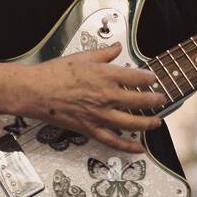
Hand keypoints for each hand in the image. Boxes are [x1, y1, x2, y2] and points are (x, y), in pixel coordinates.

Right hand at [0, 43, 166, 153]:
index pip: (137, 78)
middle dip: (155, 100)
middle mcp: (106, 96)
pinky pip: (113, 141)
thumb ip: (103, 53)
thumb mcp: (81, 56)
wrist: (34, 91)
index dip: (150, 78)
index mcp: (105, 75)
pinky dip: (128, 147)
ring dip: (148, 123)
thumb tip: (116, 48)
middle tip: (162, 99)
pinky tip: (139, 149)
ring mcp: (99, 115)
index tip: (154, 78)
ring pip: (132, 123)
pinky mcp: (90, 129)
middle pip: (140, 101)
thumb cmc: (54, 73)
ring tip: (157, 122)